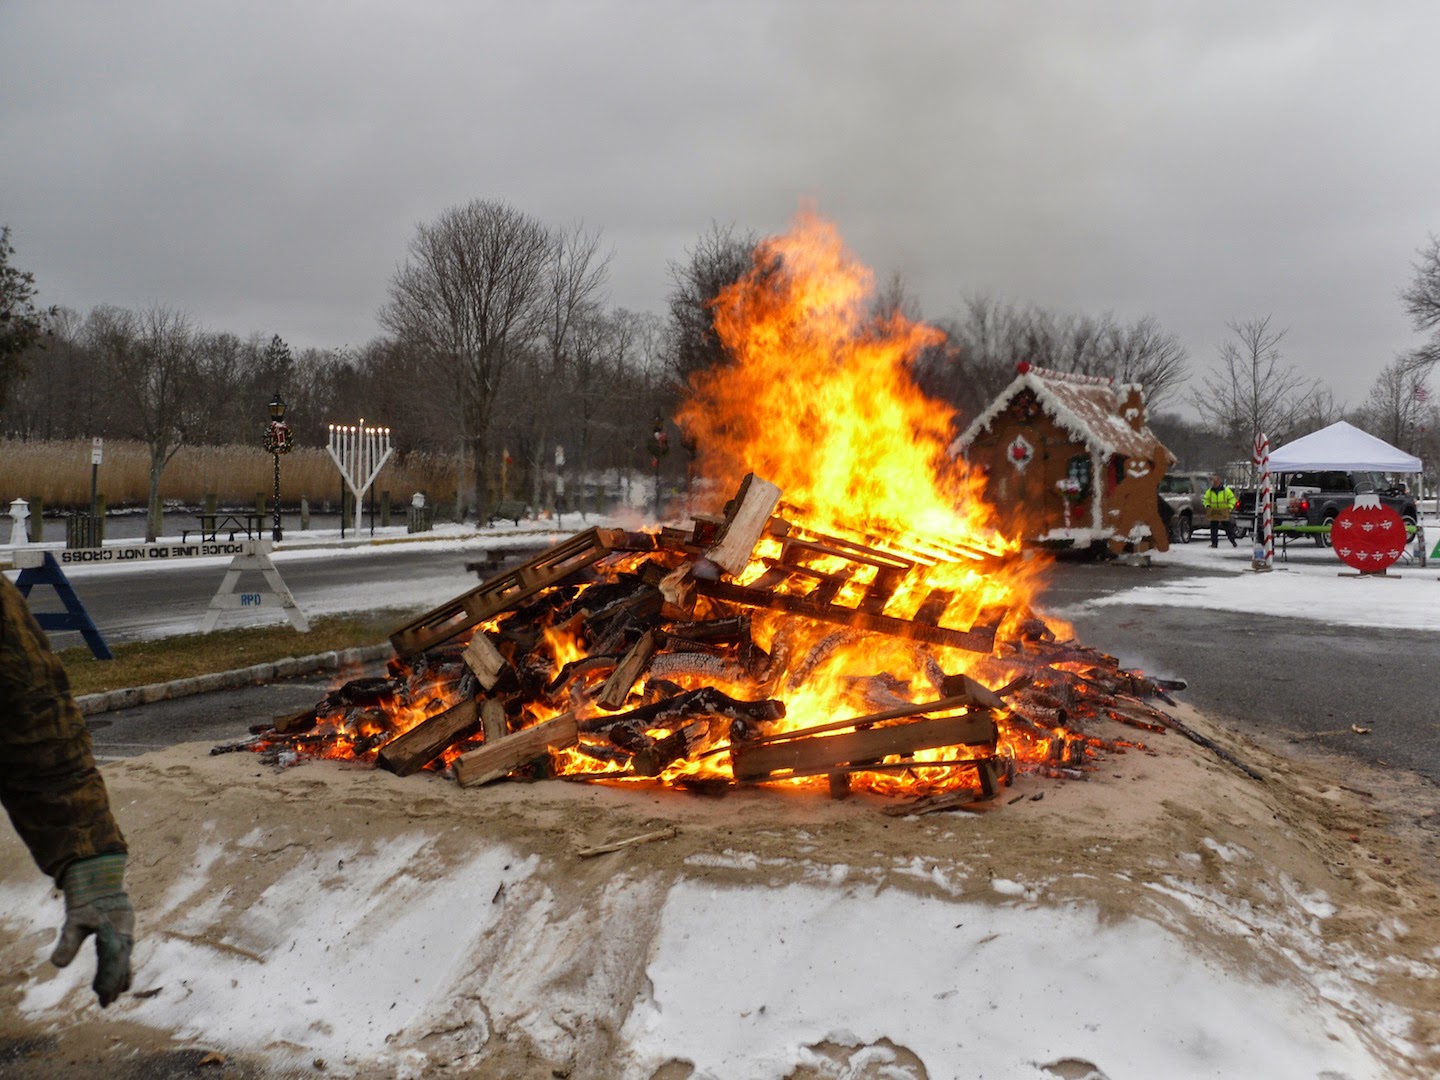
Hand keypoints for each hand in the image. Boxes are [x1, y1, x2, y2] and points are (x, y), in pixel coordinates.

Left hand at [52, 853, 132, 1006]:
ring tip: (112, 998)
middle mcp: (124, 938)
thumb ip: (68, 942)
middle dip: (112, 984)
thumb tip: (56, 966)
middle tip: (105, 1003)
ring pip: (123, 963)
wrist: (101, 885)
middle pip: (119, 965)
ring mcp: (124, 938)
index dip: (108, 977)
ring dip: (117, 980)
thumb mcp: (74, 920)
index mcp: (116, 933)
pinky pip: (123, 959)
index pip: (112, 960)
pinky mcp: (121, 939)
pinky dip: (122, 972)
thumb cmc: (87, 903)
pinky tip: (122, 984)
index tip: (101, 993)